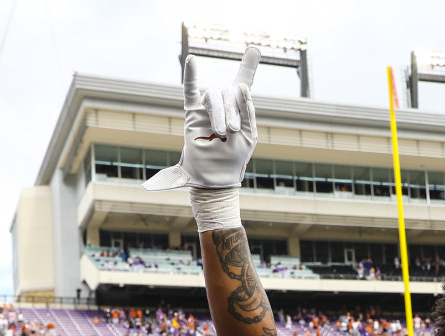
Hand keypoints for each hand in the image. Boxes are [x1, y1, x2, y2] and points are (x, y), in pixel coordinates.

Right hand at [142, 48, 260, 190]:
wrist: (215, 177)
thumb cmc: (233, 159)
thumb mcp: (249, 135)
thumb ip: (247, 110)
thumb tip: (240, 85)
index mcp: (239, 109)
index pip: (243, 82)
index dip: (248, 65)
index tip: (254, 48)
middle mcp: (223, 105)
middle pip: (229, 91)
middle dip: (233, 110)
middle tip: (233, 131)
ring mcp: (207, 108)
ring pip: (214, 95)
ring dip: (220, 113)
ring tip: (221, 133)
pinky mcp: (192, 113)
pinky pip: (190, 90)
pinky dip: (191, 75)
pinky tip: (193, 60)